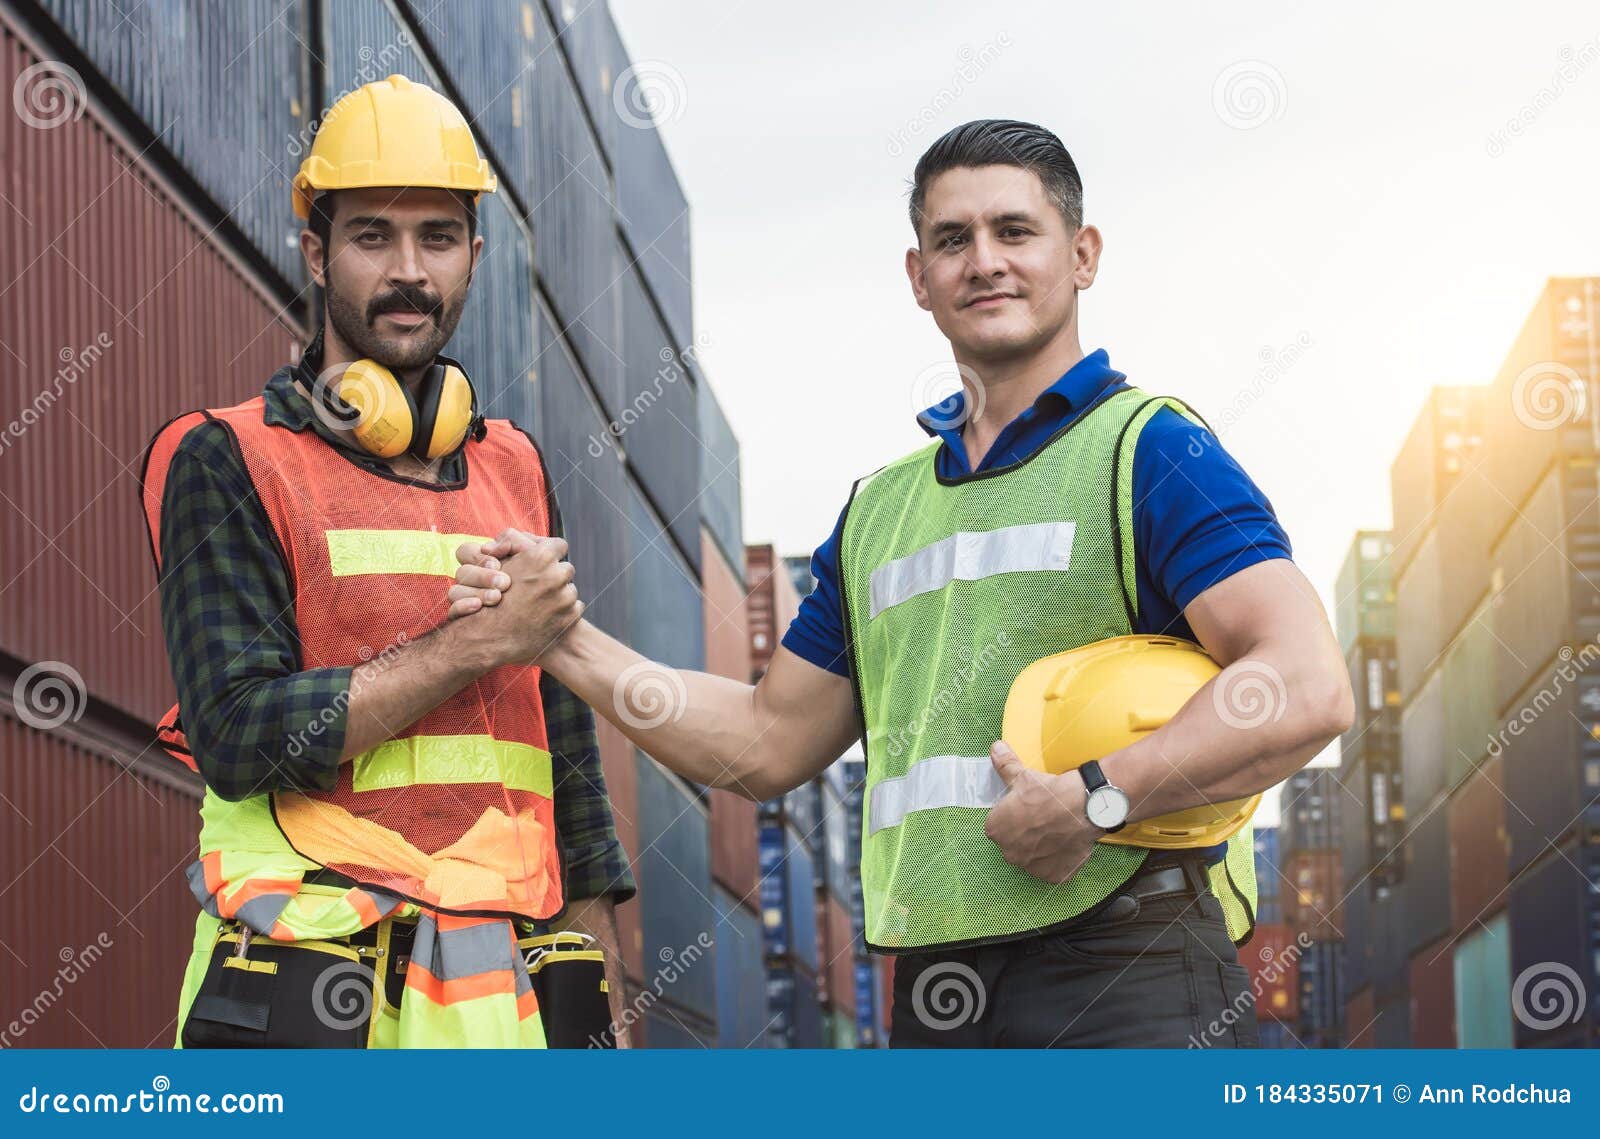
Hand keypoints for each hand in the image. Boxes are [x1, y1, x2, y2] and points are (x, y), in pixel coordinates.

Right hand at [455, 530, 582, 664]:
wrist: (490, 637)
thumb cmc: (491, 597)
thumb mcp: (501, 564)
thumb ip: (519, 546)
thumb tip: (538, 542)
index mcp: (541, 557)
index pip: (559, 545)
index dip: (551, 553)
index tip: (545, 562)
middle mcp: (556, 575)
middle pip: (566, 568)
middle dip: (556, 575)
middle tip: (540, 586)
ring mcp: (566, 597)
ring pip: (570, 590)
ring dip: (560, 595)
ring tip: (539, 604)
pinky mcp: (571, 617)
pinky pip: (575, 608)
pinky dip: (564, 612)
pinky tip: (546, 616)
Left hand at [982, 741, 1096, 883]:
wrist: (1083, 806)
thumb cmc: (1047, 792)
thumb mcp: (1022, 775)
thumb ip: (1004, 764)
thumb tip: (995, 748)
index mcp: (995, 830)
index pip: (999, 824)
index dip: (1014, 815)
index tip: (1027, 808)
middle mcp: (1009, 853)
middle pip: (1014, 843)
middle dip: (1026, 833)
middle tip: (1043, 818)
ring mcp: (1032, 867)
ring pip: (1033, 857)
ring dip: (1041, 847)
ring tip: (1057, 829)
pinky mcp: (1054, 876)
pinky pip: (1053, 869)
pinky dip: (1059, 859)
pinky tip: (1066, 842)